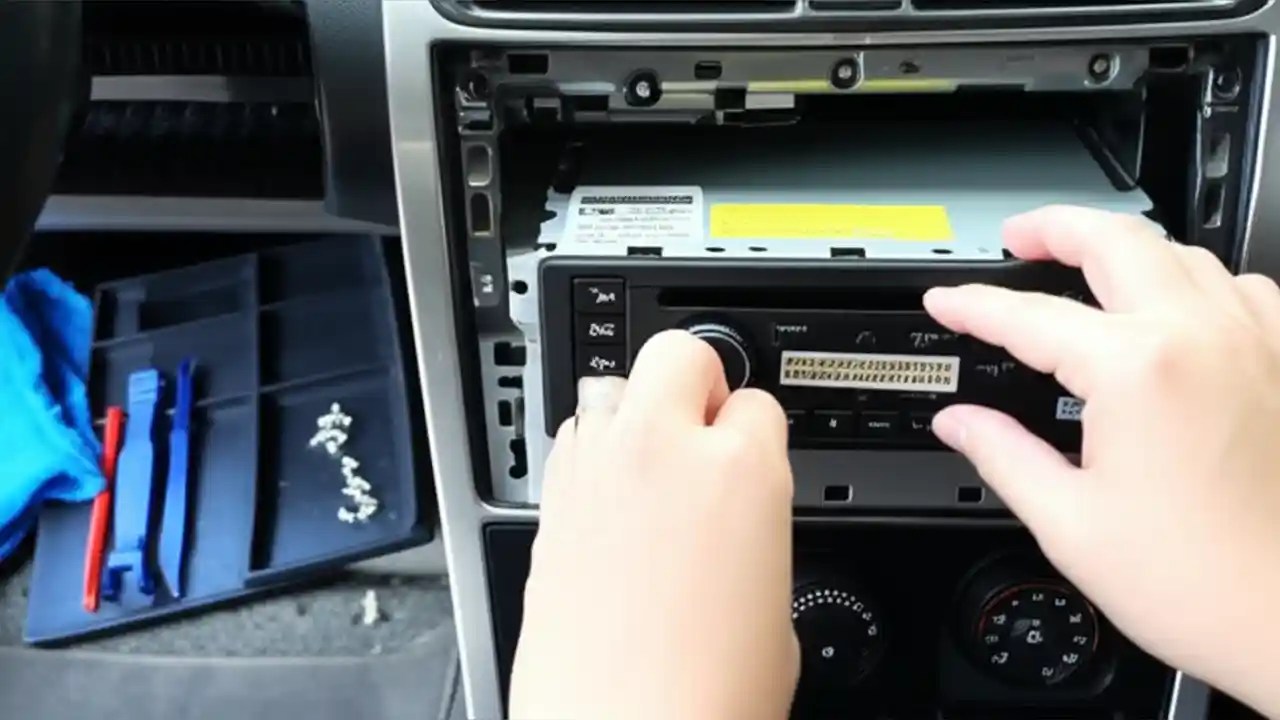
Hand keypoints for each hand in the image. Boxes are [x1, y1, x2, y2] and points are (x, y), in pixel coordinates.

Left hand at [509, 330, 798, 719]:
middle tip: (703, 427)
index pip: (759, 401)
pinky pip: (572, 442)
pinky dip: (593, 456)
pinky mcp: (548, 505)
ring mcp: (595, 472)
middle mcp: (660, 452)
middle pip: (677, 352)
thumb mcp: (776, 605)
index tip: (752, 452)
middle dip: (696, 381)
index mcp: (740, 472)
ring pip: (611, 387)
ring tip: (650, 469)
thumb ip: (757, 530)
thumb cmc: (705, 698)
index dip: (758, 431)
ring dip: (635, 416)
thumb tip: (740, 519)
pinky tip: (609, 502)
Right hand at [925, 205, 1279, 717]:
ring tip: (1088, 265)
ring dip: (1125, 248)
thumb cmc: (1205, 586)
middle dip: (1055, 227)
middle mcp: (1203, 338)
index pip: (1030, 314)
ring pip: (1183, 253)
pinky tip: (1177, 306)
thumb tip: (962, 424)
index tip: (947, 303)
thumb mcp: (1071, 524)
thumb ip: (1004, 456)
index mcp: (1138, 371)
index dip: (975, 306)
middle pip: (1116, 240)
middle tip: (1017, 240)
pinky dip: (1196, 280)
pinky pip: (1242, 288)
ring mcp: (1256, 344)